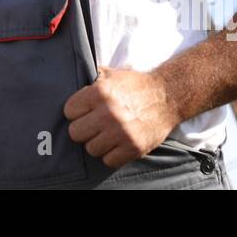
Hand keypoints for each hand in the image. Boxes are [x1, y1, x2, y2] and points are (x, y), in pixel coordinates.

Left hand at [63, 66, 178, 169]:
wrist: (167, 97)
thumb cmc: (136, 86)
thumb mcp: (112, 75)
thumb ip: (92, 81)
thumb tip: (73, 81)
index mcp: (99, 93)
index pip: (69, 111)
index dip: (76, 112)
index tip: (84, 112)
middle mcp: (108, 113)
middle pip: (75, 133)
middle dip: (83, 129)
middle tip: (93, 126)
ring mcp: (121, 133)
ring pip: (91, 149)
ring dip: (97, 143)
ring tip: (107, 135)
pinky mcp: (133, 148)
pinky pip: (108, 161)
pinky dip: (112, 155)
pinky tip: (117, 144)